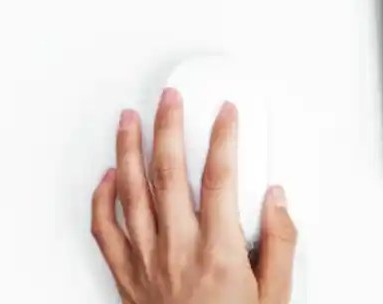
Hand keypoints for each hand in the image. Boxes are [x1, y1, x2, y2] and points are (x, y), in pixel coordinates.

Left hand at [90, 89, 296, 303]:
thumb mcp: (275, 298)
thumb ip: (280, 244)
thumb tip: (277, 200)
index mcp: (218, 253)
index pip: (219, 178)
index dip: (223, 138)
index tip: (226, 112)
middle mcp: (177, 251)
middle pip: (168, 174)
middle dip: (169, 128)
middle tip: (170, 99)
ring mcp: (146, 262)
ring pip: (130, 192)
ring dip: (128, 150)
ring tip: (130, 119)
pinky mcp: (126, 276)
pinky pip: (105, 229)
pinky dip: (102, 198)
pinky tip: (106, 175)